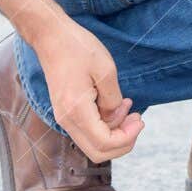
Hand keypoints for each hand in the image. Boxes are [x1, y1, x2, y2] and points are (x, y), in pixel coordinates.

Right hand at [32, 19, 143, 161]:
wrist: (51, 37)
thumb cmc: (78, 49)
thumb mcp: (106, 71)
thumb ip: (114, 100)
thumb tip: (116, 117)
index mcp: (77, 111)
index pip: (104, 144)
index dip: (127, 138)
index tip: (140, 120)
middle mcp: (67, 120)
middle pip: (97, 152)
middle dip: (123, 141)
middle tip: (137, 119)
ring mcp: (64, 117)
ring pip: (93, 143)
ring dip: (115, 132)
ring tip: (129, 107)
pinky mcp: (66, 111)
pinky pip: (87, 130)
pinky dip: (105, 124)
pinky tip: (115, 105)